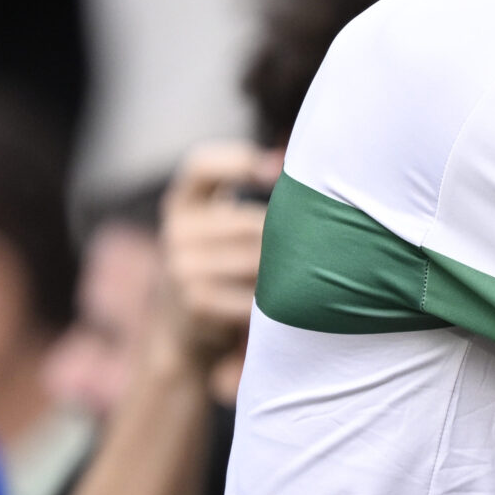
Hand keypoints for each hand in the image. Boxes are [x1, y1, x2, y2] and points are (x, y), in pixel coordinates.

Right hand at [151, 140, 280, 387]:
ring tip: (300, 279)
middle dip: (287, 238)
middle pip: (252, 223)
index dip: (237, 161)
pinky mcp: (197, 302)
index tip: (275, 168)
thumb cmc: (216, 269)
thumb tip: (283, 164)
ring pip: (260, 260)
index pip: (201, 166)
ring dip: (285, 272)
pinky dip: (276, 302)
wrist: (178, 333)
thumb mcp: (214, 229)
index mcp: (181, 205)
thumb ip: (243, 200)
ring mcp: (182, 268)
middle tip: (318, 248)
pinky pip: (257, 295)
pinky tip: (281, 308)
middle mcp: (176, 232)